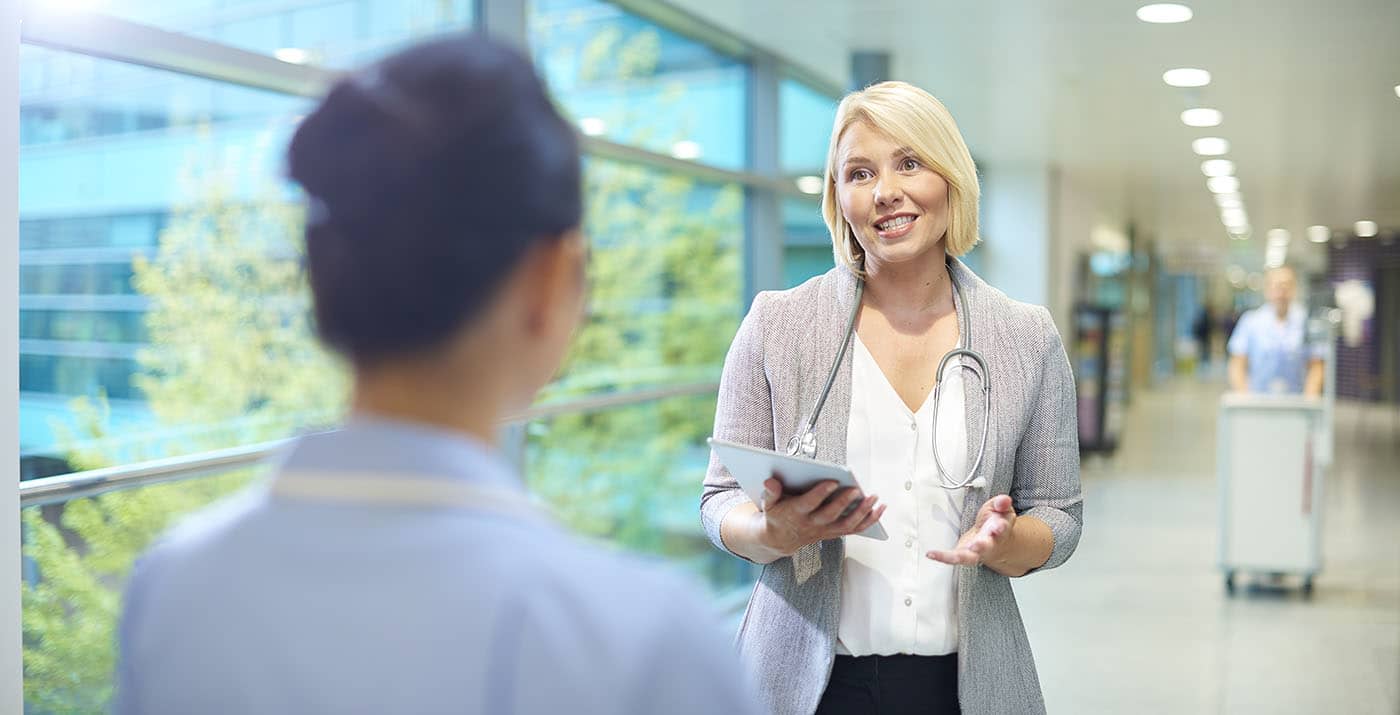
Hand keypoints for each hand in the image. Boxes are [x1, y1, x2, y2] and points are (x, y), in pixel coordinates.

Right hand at [756, 478, 884, 557]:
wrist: (780, 539)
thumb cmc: (777, 515)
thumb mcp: (769, 503)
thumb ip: (771, 492)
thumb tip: (770, 481)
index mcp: (796, 513)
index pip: (809, 504)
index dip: (820, 493)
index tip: (832, 481)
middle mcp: (812, 524)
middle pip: (831, 515)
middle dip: (844, 503)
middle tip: (856, 490)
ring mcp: (825, 530)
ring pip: (847, 525)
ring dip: (863, 513)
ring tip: (874, 499)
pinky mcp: (834, 532)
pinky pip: (854, 529)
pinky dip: (869, 521)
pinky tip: (880, 509)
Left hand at [926, 494, 1015, 567]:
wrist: (995, 543)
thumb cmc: (996, 524)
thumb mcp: (1001, 510)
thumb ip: (1001, 504)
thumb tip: (1004, 500)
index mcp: (1000, 531)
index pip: (1002, 528)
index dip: (1001, 526)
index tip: (999, 525)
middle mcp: (988, 544)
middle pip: (986, 546)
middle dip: (982, 545)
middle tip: (977, 544)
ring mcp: (975, 552)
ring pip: (969, 557)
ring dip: (960, 556)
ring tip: (951, 556)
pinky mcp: (963, 555)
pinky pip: (952, 558)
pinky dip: (942, 557)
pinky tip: (931, 554)